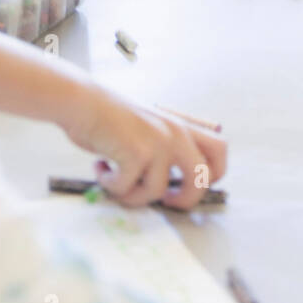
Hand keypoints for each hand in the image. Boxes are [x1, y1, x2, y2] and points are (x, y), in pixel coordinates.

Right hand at [61, 87, 227, 209]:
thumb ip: (171, 139)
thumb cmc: (110, 114)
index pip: (220, 150)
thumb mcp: (150, 121)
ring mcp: (159, 143)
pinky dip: (111, 186)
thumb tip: (183, 172)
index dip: (212, 175)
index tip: (188, 185)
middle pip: (203, 178)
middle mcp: (176, 133)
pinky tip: (100, 169)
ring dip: (131, 194)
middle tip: (166, 201)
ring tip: (114, 178)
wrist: (82, 101)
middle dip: (186, 199)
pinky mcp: (137, 153)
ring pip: (157, 192)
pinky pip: (127, 189)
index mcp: (183, 125)